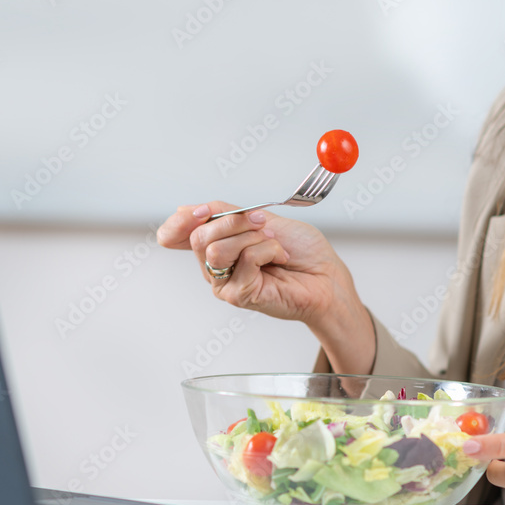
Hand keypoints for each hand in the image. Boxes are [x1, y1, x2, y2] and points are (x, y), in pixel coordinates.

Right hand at [156, 202, 374, 373]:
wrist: (327, 276)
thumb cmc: (302, 251)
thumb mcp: (261, 220)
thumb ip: (224, 213)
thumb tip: (187, 209)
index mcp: (217, 245)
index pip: (177, 235)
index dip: (182, 221)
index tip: (204, 211)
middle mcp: (215, 267)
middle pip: (199, 236)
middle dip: (234, 221)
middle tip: (263, 223)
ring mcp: (225, 284)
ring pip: (217, 249)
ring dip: (254, 237)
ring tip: (276, 244)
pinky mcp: (240, 295)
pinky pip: (245, 259)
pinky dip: (269, 250)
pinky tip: (281, 258)